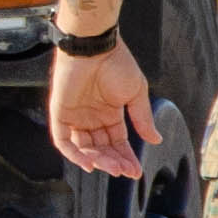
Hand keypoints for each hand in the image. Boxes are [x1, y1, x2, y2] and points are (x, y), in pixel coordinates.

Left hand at [48, 41, 166, 178]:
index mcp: (109, 113)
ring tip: (112, 168)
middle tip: (125, 171)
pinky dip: (74, 154)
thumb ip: (143, 118)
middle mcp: (91, 117)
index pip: (117, 143)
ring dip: (98, 160)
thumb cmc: (117, 62)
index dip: (126, 158)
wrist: (95, 46)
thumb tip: (156, 140)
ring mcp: (75, 116)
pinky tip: (90, 164)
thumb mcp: (136, 93)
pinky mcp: (60, 113)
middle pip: (101, 148)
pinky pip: (63, 140)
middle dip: (114, 162)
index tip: (135, 171)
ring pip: (84, 148)